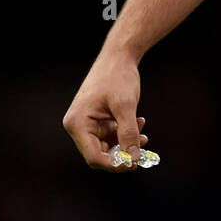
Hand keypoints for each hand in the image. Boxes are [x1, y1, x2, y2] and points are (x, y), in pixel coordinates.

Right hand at [62, 51, 148, 171]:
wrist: (119, 56)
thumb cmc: (118, 77)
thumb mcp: (126, 106)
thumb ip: (128, 133)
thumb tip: (133, 158)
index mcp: (77, 123)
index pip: (93, 156)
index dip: (113, 164)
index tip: (134, 163)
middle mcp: (78, 126)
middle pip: (99, 154)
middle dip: (121, 155)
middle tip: (142, 154)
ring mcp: (87, 123)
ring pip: (107, 146)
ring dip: (126, 144)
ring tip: (143, 135)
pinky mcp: (97, 120)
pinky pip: (110, 136)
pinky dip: (125, 134)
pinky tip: (139, 124)